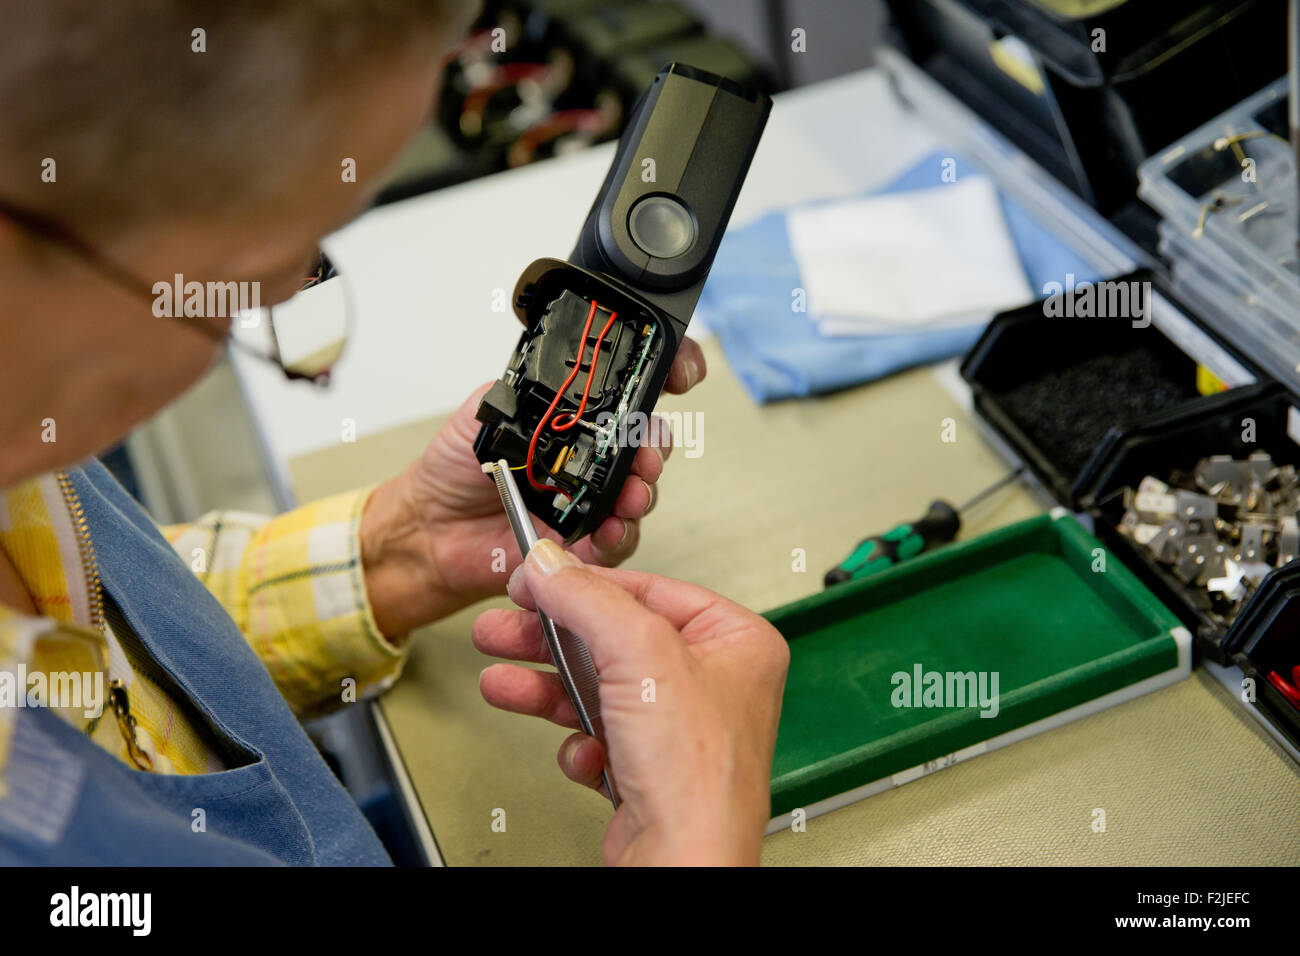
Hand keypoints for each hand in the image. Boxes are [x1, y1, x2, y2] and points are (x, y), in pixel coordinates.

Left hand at [360, 338, 707, 635]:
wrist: (428, 529)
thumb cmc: (453, 470)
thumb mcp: (484, 412)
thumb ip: (523, 391)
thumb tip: (561, 378)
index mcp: (575, 420)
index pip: (633, 393)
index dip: (665, 377)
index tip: (680, 375)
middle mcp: (590, 459)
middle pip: (648, 445)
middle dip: (655, 447)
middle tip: (644, 453)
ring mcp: (590, 503)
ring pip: (640, 494)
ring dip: (642, 492)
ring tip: (630, 493)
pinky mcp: (583, 546)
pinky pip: (617, 542)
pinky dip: (620, 535)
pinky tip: (610, 529)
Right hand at [472, 540, 789, 865]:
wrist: (680, 861)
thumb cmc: (697, 775)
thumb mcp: (638, 654)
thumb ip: (589, 599)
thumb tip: (552, 564)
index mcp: (736, 642)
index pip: (650, 591)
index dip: (586, 584)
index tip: (538, 578)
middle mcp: (714, 682)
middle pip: (613, 639)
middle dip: (551, 637)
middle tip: (503, 626)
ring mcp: (679, 729)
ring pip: (598, 688)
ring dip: (546, 686)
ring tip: (502, 680)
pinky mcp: (649, 769)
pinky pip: (599, 736)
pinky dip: (578, 742)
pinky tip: (578, 750)